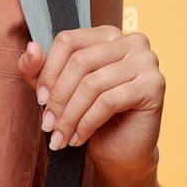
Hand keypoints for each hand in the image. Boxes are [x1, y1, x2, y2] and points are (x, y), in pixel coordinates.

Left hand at [18, 27, 164, 180]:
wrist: (121, 152)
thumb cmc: (91, 117)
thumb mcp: (57, 90)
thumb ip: (38, 68)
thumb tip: (32, 47)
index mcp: (107, 34)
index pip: (68, 41)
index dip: (48, 71)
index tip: (39, 99)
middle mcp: (131, 41)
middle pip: (79, 62)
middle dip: (58, 98)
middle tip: (47, 125)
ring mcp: (147, 61)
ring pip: (92, 84)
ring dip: (70, 115)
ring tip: (59, 136)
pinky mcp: (154, 85)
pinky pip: (108, 101)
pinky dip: (87, 123)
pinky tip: (78, 138)